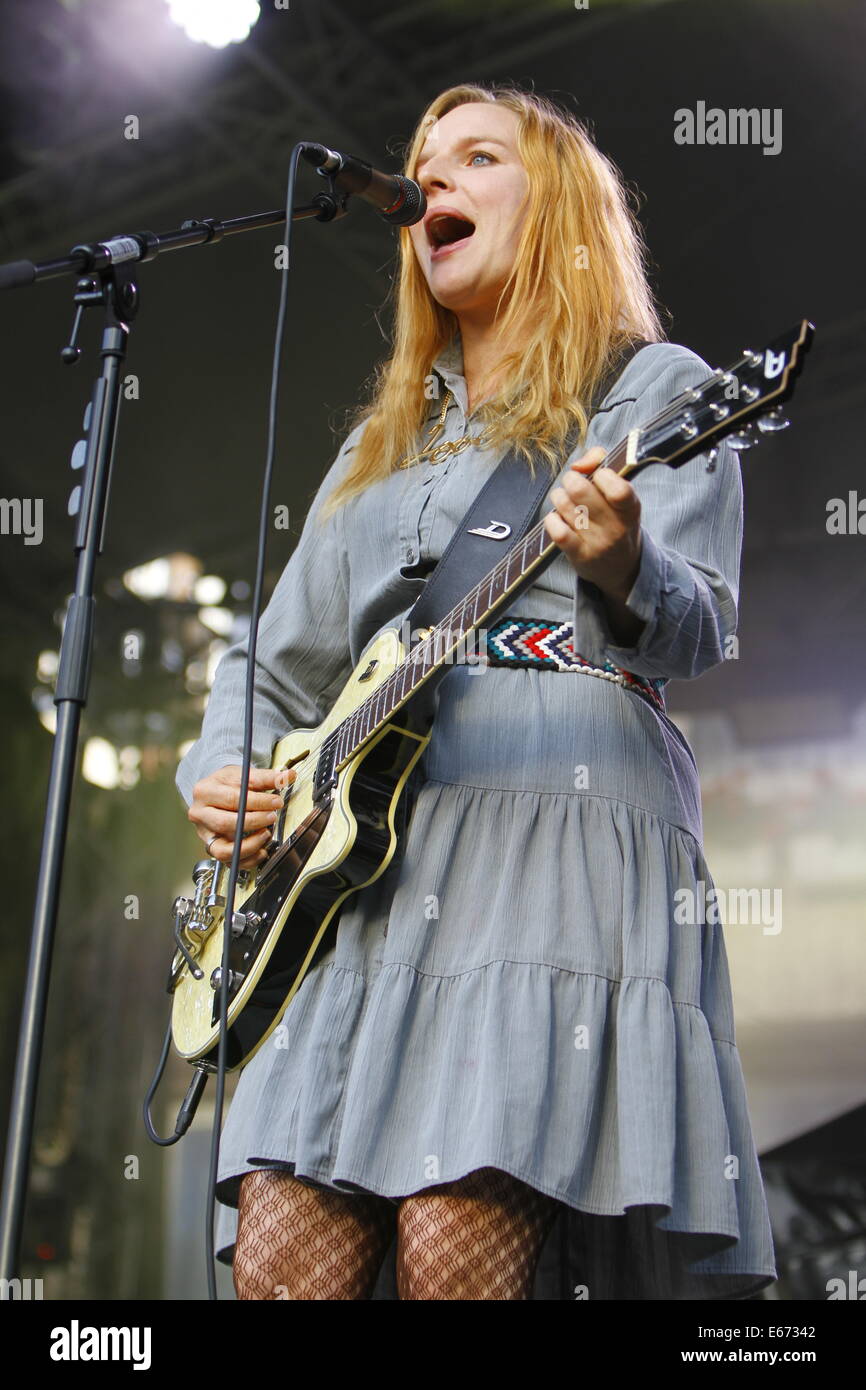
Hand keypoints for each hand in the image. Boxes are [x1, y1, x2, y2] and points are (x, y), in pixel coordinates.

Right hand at [188, 764, 295, 866]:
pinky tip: (261, 850)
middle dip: (254, 821)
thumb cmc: (228, 785)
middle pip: (226, 823)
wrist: (216, 793)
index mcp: (204, 791)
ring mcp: (205, 834)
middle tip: (271, 816)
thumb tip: (287, 776)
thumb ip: (266, 777)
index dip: (258, 802)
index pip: (233, 799)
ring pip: (223, 849)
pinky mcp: (212, 848)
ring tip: (266, 834)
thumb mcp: (243, 775)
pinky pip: (230, 862)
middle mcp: (200, 814)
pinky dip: (248, 859)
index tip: (276, 801)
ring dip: (249, 845)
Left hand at [543, 446, 641, 602]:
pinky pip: (558, 531)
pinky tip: (556, 518)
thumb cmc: (617, 522)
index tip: (596, 475)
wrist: (621, 568)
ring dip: (559, 497)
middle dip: (570, 480)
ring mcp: (598, 543)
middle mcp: (616, 527)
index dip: (600, 473)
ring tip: (564, 499)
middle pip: (581, 491)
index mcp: (631, 507)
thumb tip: (579, 463)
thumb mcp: (622, 494)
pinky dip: (552, 519)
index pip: (617, 488)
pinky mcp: (580, 555)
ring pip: (565, 506)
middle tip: (572, 483)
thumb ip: (603, 465)